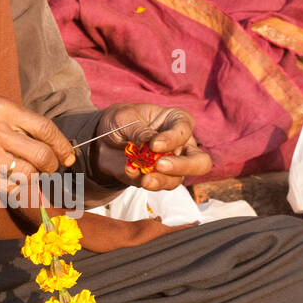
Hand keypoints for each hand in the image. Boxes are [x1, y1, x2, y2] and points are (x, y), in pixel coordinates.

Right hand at [0, 97, 76, 188]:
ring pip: (26, 175)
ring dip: (33, 178)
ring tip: (27, 174)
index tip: (68, 156)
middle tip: (49, 168)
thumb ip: (13, 120)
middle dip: (52, 166)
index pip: (44, 128)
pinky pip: (8, 187)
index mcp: (0, 108)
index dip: (62, 145)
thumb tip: (46, 139)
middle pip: (41, 155)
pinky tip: (11, 181)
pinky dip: (16, 188)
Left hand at [92, 103, 211, 190]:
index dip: (173, 139)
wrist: (102, 140)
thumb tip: (151, 141)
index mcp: (177, 121)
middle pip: (200, 162)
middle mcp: (180, 145)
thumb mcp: (125, 118)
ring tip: (145, 179)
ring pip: (178, 179)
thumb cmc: (120, 121)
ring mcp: (171, 165)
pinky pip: (156, 185)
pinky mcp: (156, 179)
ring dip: (162, 180)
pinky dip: (141, 180)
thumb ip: (139, 130)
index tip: (153, 144)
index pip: (185, 130)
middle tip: (161, 165)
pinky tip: (129, 170)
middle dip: (184, 166)